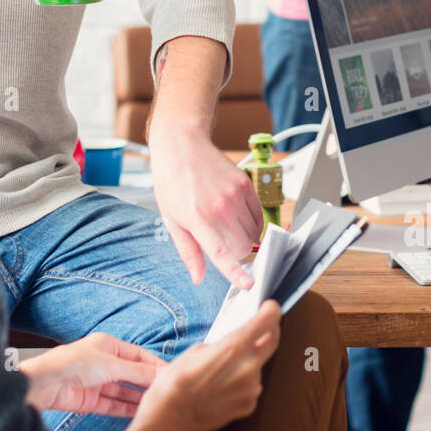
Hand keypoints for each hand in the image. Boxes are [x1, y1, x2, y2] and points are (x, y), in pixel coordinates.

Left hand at [19, 333, 165, 416]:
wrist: (46, 383)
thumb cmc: (72, 363)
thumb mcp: (111, 364)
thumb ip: (136, 372)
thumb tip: (159, 373)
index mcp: (107, 345)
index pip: (137, 355)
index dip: (154, 365)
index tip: (169, 374)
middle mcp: (103, 362)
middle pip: (131, 374)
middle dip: (147, 382)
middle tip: (164, 391)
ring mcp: (97, 382)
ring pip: (123, 390)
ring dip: (138, 397)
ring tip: (155, 403)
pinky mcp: (91, 400)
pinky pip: (113, 404)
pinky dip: (126, 408)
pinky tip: (139, 411)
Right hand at [135, 300, 280, 430]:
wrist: (170, 416)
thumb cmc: (176, 381)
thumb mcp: (197, 350)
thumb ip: (222, 344)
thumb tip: (231, 344)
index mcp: (234, 347)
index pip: (268, 321)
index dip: (271, 311)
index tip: (270, 307)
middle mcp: (249, 367)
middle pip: (273, 341)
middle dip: (270, 331)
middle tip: (262, 327)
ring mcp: (251, 388)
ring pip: (258, 367)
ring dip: (249, 363)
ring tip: (223, 370)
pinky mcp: (249, 405)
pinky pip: (251, 387)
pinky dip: (242, 384)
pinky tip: (223, 387)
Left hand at [149, 127, 261, 288]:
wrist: (182, 146)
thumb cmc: (172, 182)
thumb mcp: (171, 219)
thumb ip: (188, 251)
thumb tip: (198, 277)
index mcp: (197, 219)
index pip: (222, 252)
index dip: (236, 273)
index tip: (248, 285)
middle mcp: (219, 207)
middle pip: (244, 246)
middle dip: (237, 252)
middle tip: (223, 242)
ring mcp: (234, 194)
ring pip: (253, 232)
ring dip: (244, 236)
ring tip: (226, 224)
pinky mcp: (245, 184)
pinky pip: (259, 214)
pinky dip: (252, 221)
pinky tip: (236, 215)